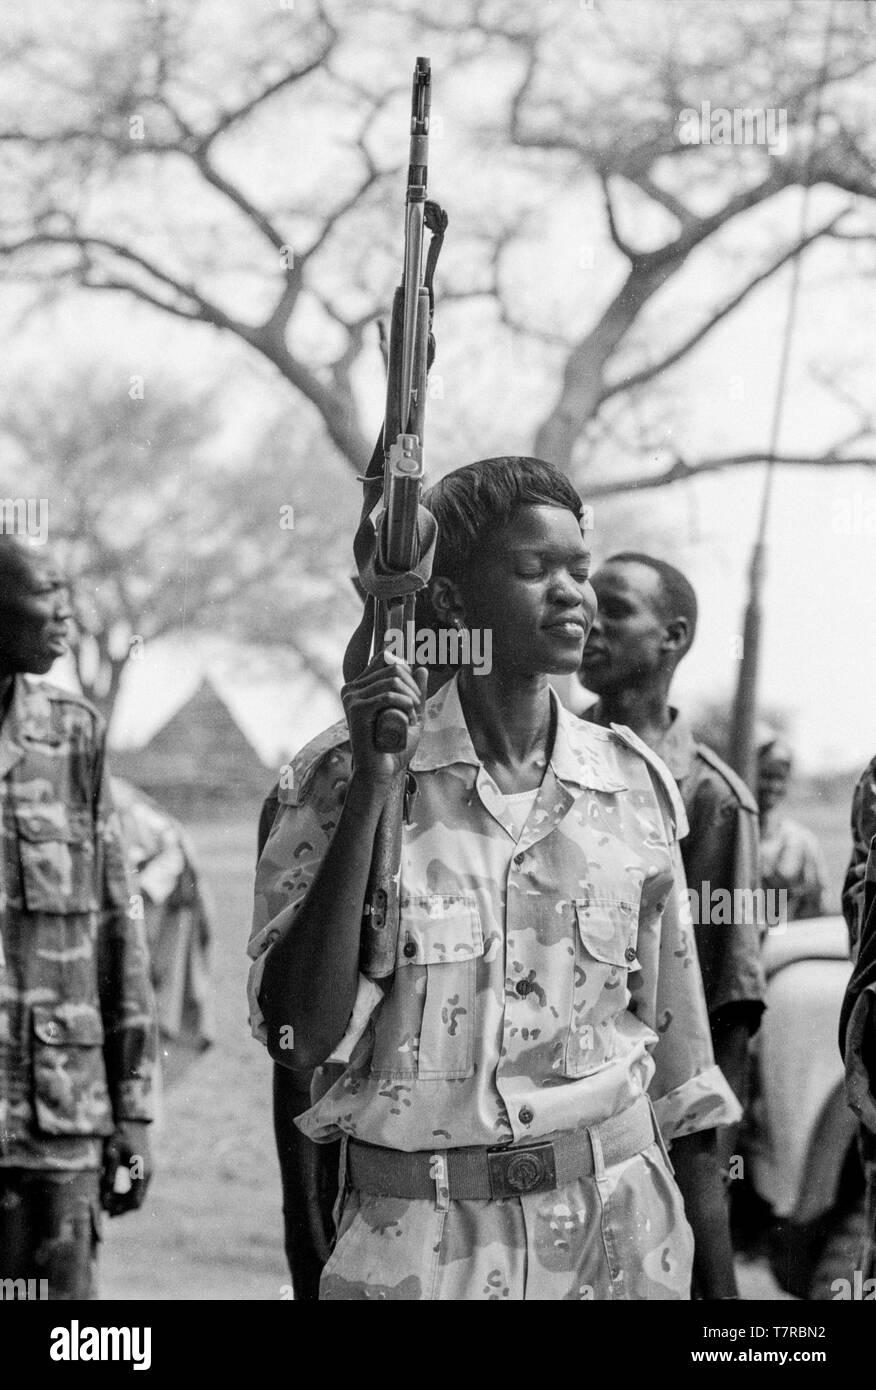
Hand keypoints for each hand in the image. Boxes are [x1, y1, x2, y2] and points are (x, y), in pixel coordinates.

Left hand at [101, 1120, 152, 1216]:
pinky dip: (127, 1193)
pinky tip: (114, 1191)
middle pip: (137, 1202)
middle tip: (105, 1210)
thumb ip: (110, 1174)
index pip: (134, 1201)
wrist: (133, 1120)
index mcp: (142, 1172)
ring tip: (107, 1202)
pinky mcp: (146, 1168)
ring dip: (124, 1201)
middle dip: (121, 1208)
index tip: (105, 1211)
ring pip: (138, 1195)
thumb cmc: (121, 1135)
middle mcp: (148, 1174)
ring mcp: (149, 1171)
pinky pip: (138, 1187)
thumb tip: (106, 1195)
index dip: (119, 1210)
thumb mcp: (112, 1154)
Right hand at [342, 650, 426, 787]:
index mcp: (360, 686)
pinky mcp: (356, 709)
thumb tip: (421, 668)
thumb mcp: (411, 715)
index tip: (413, 693)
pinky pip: (389, 696)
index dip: (406, 669)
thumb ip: (416, 693)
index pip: (384, 658)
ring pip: (393, 681)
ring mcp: (352, 697)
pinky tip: (409, 719)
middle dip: (413, 687)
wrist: (380, 772)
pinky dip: (405, 705)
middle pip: (393, 667)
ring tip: (413, 718)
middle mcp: (352, 688)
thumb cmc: (394, 746)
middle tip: (416, 709)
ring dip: (411, 698)